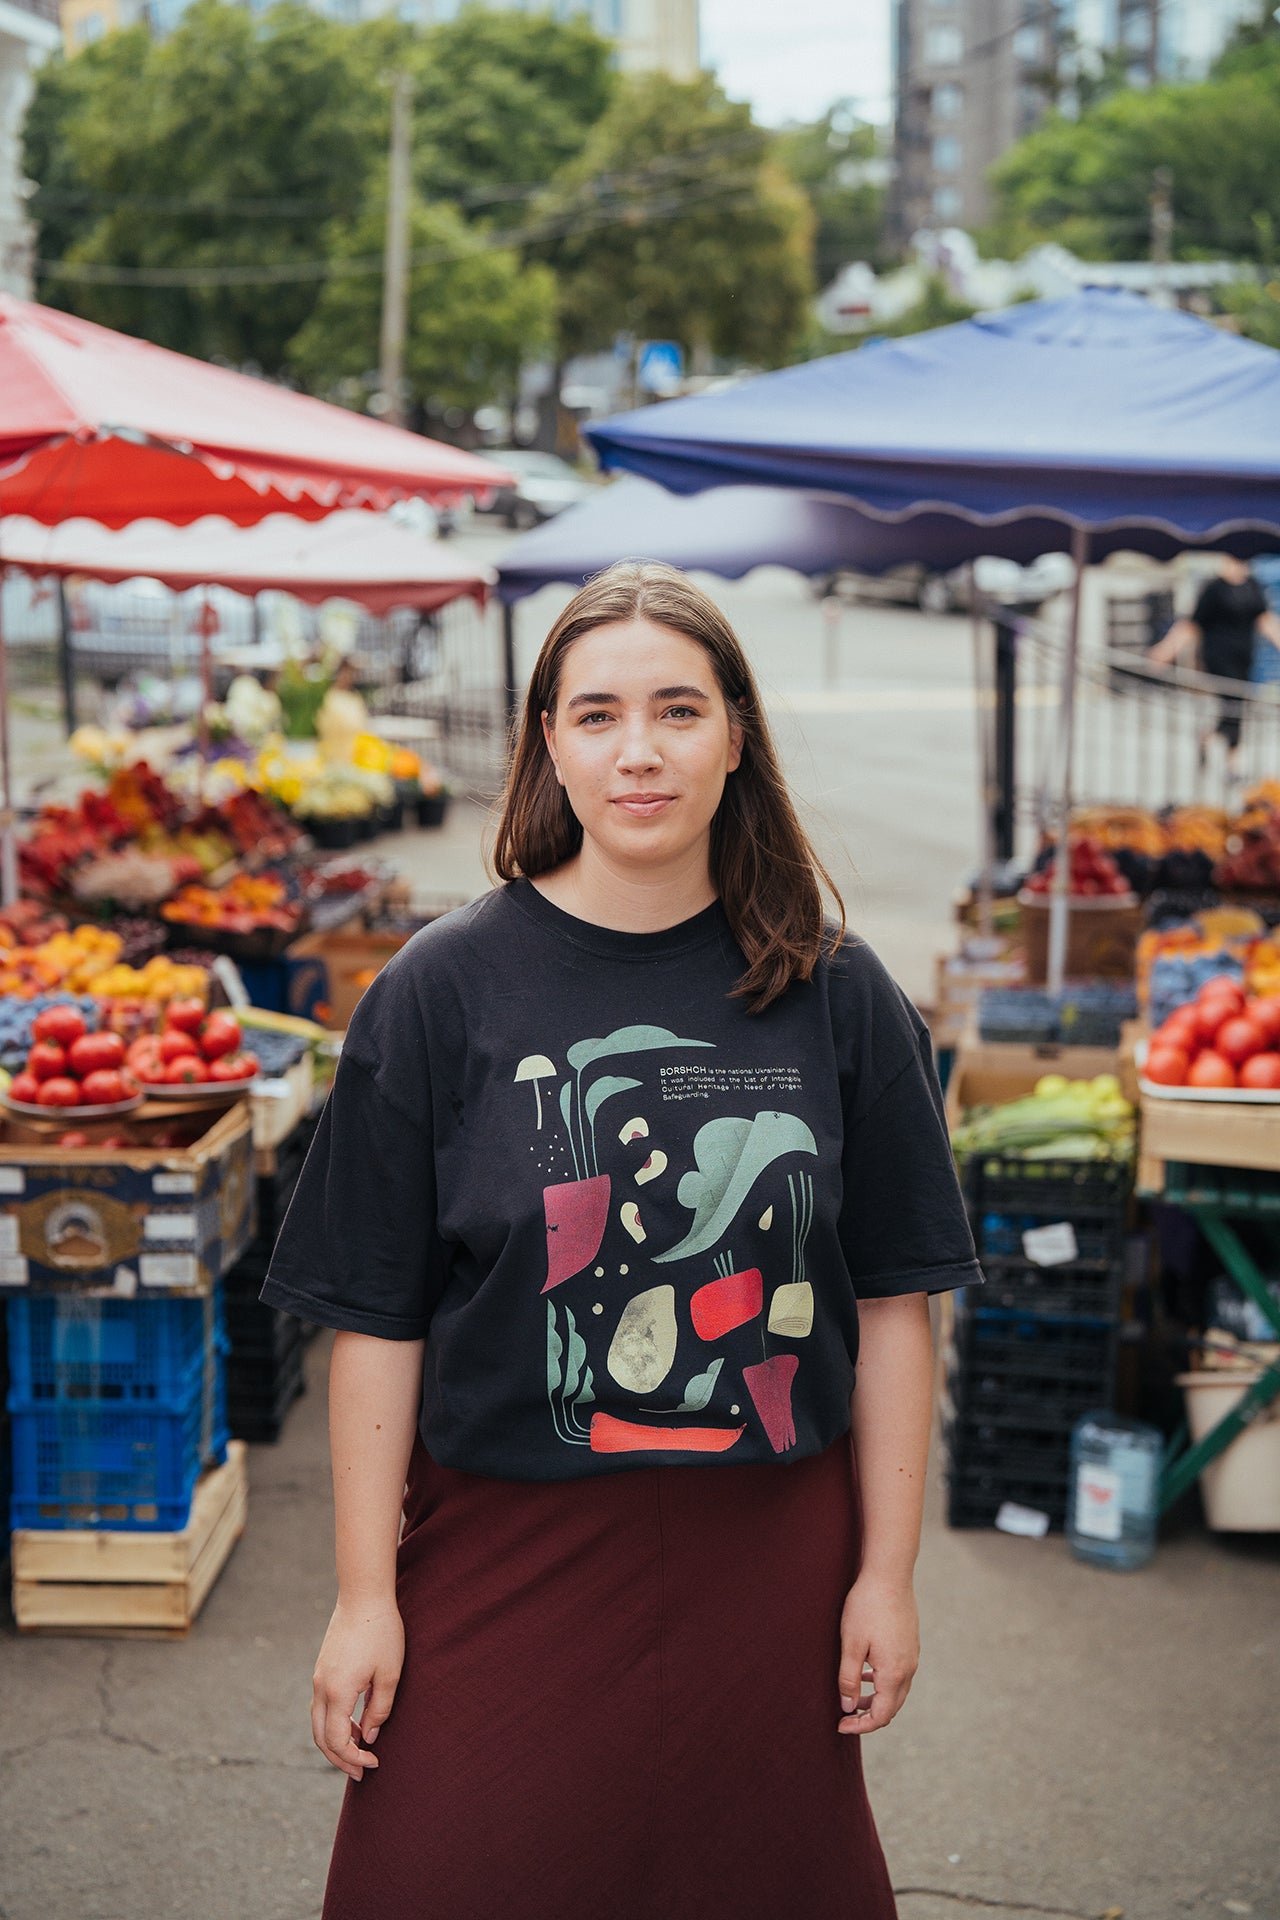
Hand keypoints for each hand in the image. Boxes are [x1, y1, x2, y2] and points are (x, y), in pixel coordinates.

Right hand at [311, 1596, 404, 1780]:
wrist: (363, 1596)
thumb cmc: (382, 1632)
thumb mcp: (390, 1673)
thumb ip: (380, 1709)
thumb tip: (369, 1736)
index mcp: (337, 1691)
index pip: (337, 1740)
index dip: (355, 1758)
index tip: (375, 1763)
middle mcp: (321, 1687)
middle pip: (321, 1738)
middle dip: (340, 1759)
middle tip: (362, 1774)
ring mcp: (318, 1678)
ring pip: (317, 1723)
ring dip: (335, 1742)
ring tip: (359, 1751)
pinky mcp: (321, 1669)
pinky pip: (321, 1707)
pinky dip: (333, 1723)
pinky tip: (354, 1724)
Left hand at [836, 1572, 918, 1735]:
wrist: (890, 1574)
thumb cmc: (866, 1606)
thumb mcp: (851, 1644)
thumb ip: (849, 1679)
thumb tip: (848, 1707)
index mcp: (894, 1673)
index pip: (881, 1715)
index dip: (860, 1726)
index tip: (840, 1725)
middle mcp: (908, 1669)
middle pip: (891, 1707)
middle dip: (868, 1716)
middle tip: (845, 1716)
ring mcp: (912, 1656)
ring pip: (896, 1691)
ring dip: (876, 1699)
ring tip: (854, 1696)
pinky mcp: (910, 1644)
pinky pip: (899, 1674)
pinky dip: (883, 1683)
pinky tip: (867, 1673)